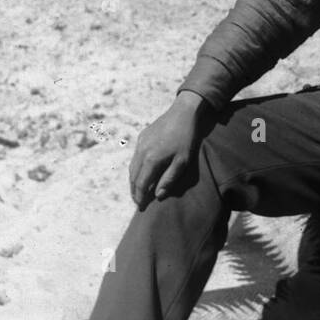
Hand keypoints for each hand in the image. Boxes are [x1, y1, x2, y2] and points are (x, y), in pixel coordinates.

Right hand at [129, 91, 209, 209]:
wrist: (183, 112)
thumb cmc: (186, 138)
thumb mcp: (182, 161)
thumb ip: (169, 179)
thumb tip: (158, 195)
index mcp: (151, 160)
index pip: (140, 184)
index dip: (139, 197)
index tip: (140, 207)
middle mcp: (141, 152)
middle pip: (133, 176)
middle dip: (134, 190)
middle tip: (137, 201)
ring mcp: (140, 143)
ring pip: (132, 166)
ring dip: (134, 179)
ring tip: (138, 190)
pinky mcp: (142, 136)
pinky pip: (136, 156)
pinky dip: (136, 167)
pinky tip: (142, 171)